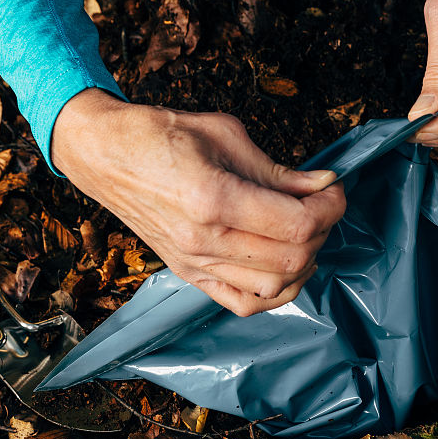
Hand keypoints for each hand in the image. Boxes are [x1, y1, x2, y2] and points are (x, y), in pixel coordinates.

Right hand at [51, 89, 345, 315]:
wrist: (102, 154)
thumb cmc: (158, 134)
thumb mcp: (225, 134)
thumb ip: (278, 170)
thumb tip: (323, 185)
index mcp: (213, 198)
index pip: (298, 224)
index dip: (330, 208)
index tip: (334, 188)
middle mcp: (204, 240)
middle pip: (293, 260)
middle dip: (323, 231)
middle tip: (322, 204)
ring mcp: (195, 264)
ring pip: (275, 289)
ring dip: (305, 262)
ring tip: (303, 230)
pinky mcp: (189, 275)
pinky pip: (245, 305)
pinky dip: (275, 292)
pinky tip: (282, 263)